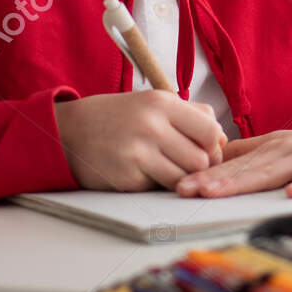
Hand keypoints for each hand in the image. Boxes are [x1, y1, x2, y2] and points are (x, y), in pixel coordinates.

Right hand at [53, 91, 226, 190]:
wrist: (70, 132)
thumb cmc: (119, 117)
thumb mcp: (152, 102)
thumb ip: (190, 114)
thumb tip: (222, 138)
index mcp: (161, 102)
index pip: (210, 130)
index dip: (214, 145)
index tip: (204, 149)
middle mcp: (150, 125)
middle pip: (201, 159)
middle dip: (198, 166)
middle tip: (185, 164)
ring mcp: (137, 153)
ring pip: (184, 178)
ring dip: (180, 178)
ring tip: (165, 168)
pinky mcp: (126, 178)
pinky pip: (158, 188)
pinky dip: (156, 185)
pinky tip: (142, 173)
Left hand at [175, 114, 291, 198]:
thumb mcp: (283, 148)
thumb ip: (253, 155)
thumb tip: (215, 162)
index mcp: (271, 148)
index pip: (233, 164)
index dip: (206, 174)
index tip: (177, 185)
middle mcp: (286, 149)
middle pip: (246, 167)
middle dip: (214, 179)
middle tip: (184, 189)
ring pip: (273, 170)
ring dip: (244, 181)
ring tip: (216, 192)